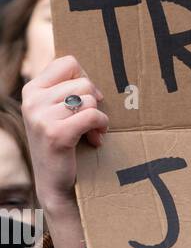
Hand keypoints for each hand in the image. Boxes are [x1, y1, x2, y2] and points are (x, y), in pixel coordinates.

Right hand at [21, 56, 108, 247]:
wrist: (55, 185)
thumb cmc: (62, 145)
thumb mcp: (55, 112)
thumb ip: (64, 90)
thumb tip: (90, 73)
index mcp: (31, 89)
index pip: (68, 62)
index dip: (84, 78)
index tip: (86, 98)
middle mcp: (32, 100)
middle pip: (83, 81)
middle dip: (95, 101)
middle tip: (92, 120)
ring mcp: (42, 116)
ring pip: (89, 98)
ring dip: (98, 116)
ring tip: (92, 131)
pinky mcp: (56, 134)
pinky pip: (92, 115)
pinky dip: (101, 126)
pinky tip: (95, 139)